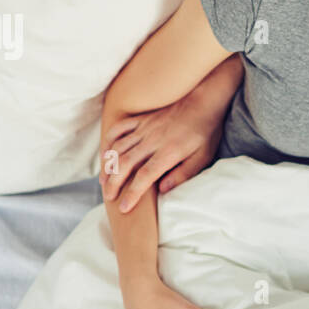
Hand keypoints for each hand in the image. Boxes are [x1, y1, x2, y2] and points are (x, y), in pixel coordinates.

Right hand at [101, 88, 225, 212]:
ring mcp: (145, 128)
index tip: (124, 207)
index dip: (132, 193)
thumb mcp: (202, 157)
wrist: (203, 101)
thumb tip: (162, 190)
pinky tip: (105, 154)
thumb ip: (183, 174)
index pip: (145, 177)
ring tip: (103, 181)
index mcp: (168, 152)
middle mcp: (152, 140)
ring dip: (108, 166)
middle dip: (114, 182)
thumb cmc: (205, 132)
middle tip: (108, 197)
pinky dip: (109, 141)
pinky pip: (119, 128)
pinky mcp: (142, 119)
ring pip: (118, 148)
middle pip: (125, 164)